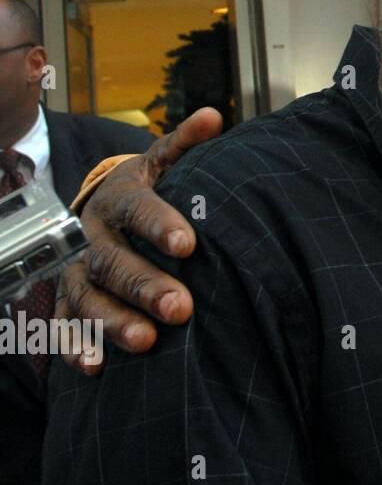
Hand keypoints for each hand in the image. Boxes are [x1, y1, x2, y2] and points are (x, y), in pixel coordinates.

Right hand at [55, 108, 221, 374]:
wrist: (106, 209)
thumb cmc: (151, 189)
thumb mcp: (165, 163)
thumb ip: (186, 144)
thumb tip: (213, 117)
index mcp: (120, 197)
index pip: (139, 209)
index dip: (161, 225)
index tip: (188, 245)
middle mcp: (93, 234)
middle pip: (114, 261)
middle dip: (145, 285)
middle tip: (180, 307)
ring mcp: (77, 269)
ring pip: (88, 296)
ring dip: (113, 321)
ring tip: (146, 343)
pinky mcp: (68, 299)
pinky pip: (65, 324)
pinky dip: (75, 345)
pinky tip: (93, 367)